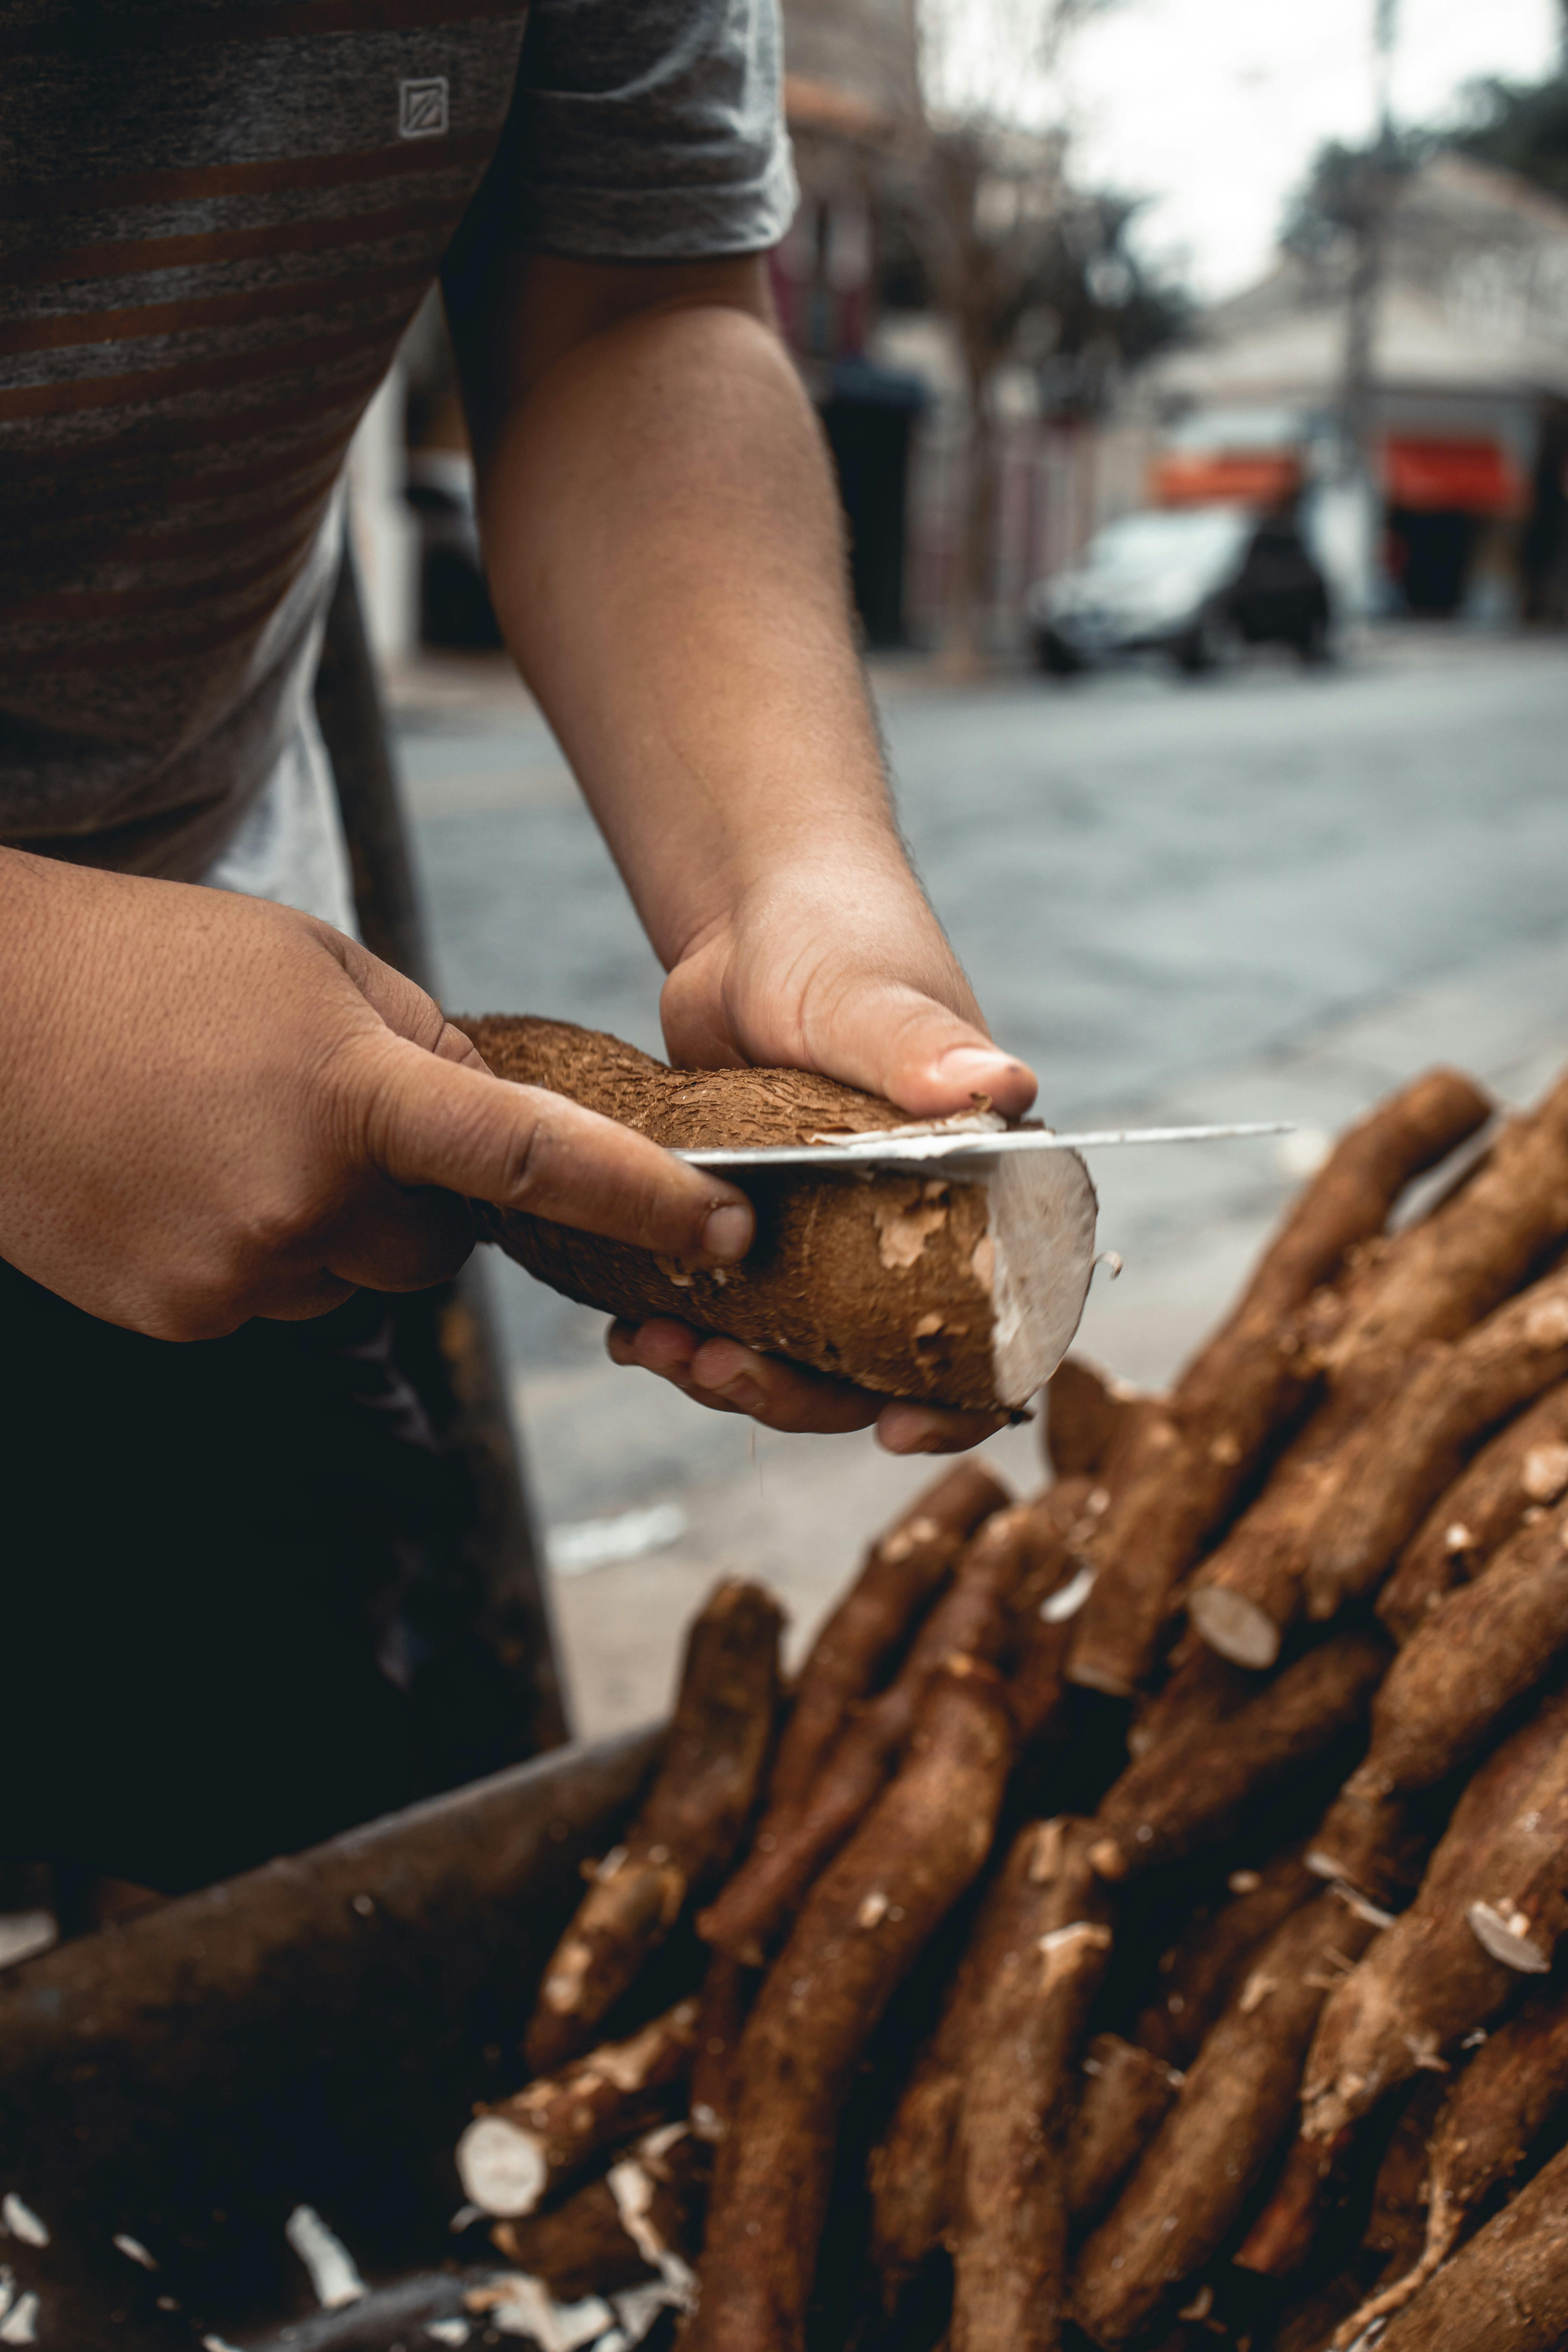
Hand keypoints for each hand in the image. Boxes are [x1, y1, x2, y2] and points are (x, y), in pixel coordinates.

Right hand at [0, 851, 752, 1340]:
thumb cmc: (149, 965)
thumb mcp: (312, 962)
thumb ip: (423, 1041)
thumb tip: (493, 1111)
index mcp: (351, 1091)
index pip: (533, 1159)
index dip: (644, 1199)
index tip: (728, 1230)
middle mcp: (302, 1199)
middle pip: (439, 1244)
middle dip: (427, 1200)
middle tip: (354, 1126)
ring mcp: (235, 1270)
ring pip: (354, 1276)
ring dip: (334, 1223)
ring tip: (241, 1138)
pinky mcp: (179, 1315)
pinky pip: (274, 1297)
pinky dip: (262, 1249)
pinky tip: (193, 1178)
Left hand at [609, 854, 1038, 1454]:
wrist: (749, 915)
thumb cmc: (836, 938)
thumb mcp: (871, 996)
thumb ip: (923, 1047)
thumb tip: (1002, 1086)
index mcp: (983, 1191)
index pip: (1003, 1328)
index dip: (961, 1398)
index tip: (893, 1432)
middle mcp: (919, 1229)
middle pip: (878, 1364)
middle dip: (796, 1390)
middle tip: (714, 1371)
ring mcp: (836, 1238)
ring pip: (799, 1351)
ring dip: (729, 1369)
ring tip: (652, 1349)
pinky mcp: (764, 1229)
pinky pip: (737, 1310)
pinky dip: (690, 1329)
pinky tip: (632, 1326)